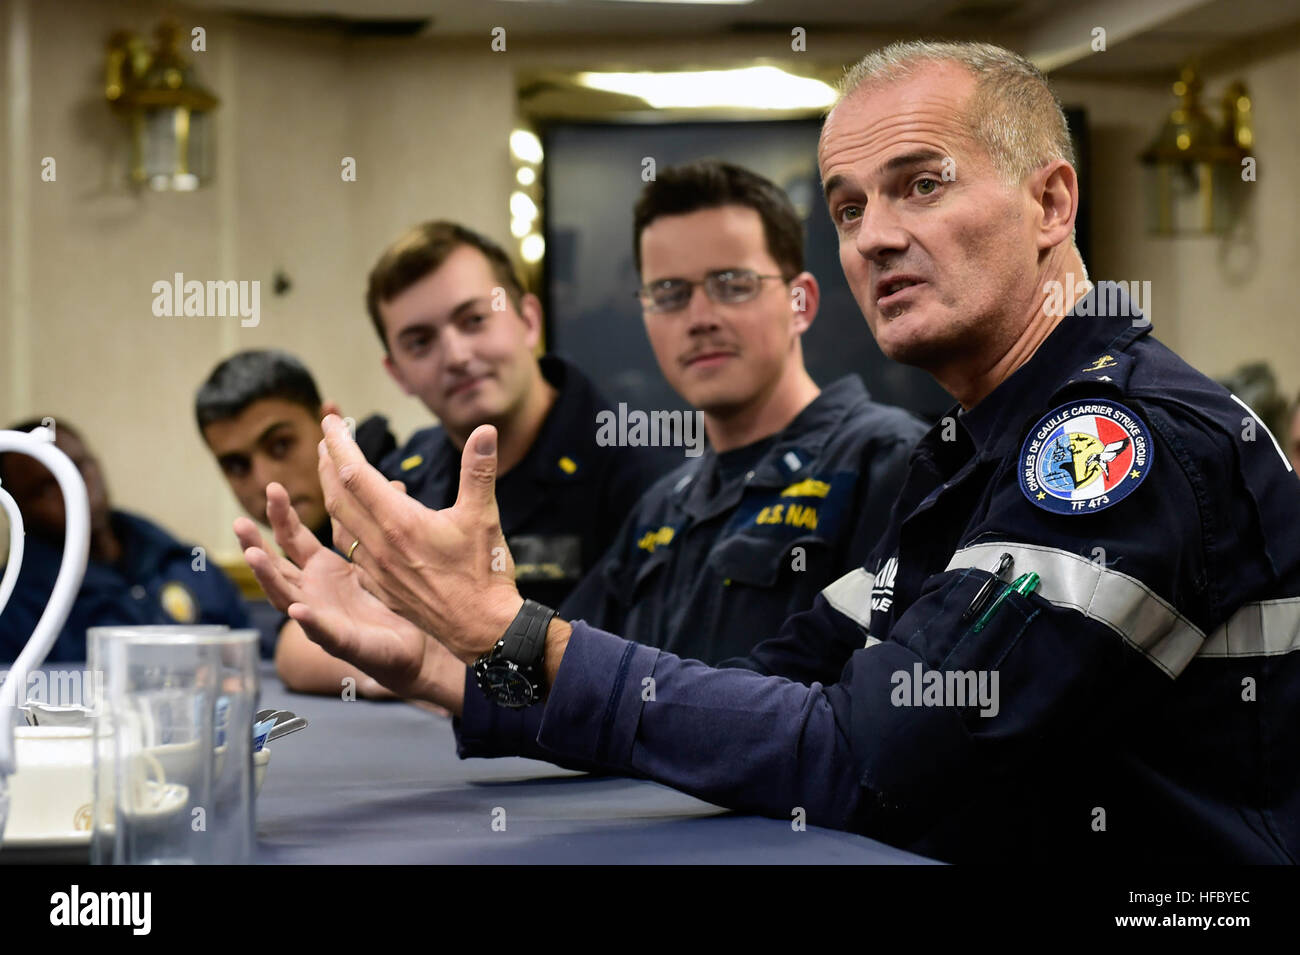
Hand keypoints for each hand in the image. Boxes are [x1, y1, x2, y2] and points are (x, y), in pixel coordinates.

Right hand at [235, 481, 463, 705]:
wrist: (413, 645)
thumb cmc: (389, 601)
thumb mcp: (379, 555)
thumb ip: (380, 522)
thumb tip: (395, 483)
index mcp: (321, 568)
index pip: (293, 538)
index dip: (282, 514)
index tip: (273, 488)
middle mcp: (312, 592)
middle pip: (276, 566)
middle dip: (255, 545)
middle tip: (239, 523)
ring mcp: (321, 618)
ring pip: (286, 597)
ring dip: (269, 578)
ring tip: (254, 557)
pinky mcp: (343, 643)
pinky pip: (323, 632)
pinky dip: (310, 621)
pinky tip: (299, 610)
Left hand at [317, 416, 522, 664]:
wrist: (481, 629)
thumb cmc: (484, 573)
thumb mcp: (485, 516)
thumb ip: (479, 471)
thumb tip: (485, 430)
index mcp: (400, 522)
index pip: (356, 473)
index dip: (339, 444)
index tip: (330, 420)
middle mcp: (379, 544)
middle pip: (338, 496)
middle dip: (327, 464)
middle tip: (323, 439)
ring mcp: (376, 568)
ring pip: (339, 524)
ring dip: (331, 495)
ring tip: (331, 474)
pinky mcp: (381, 586)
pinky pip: (350, 550)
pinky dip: (344, 526)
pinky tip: (351, 522)